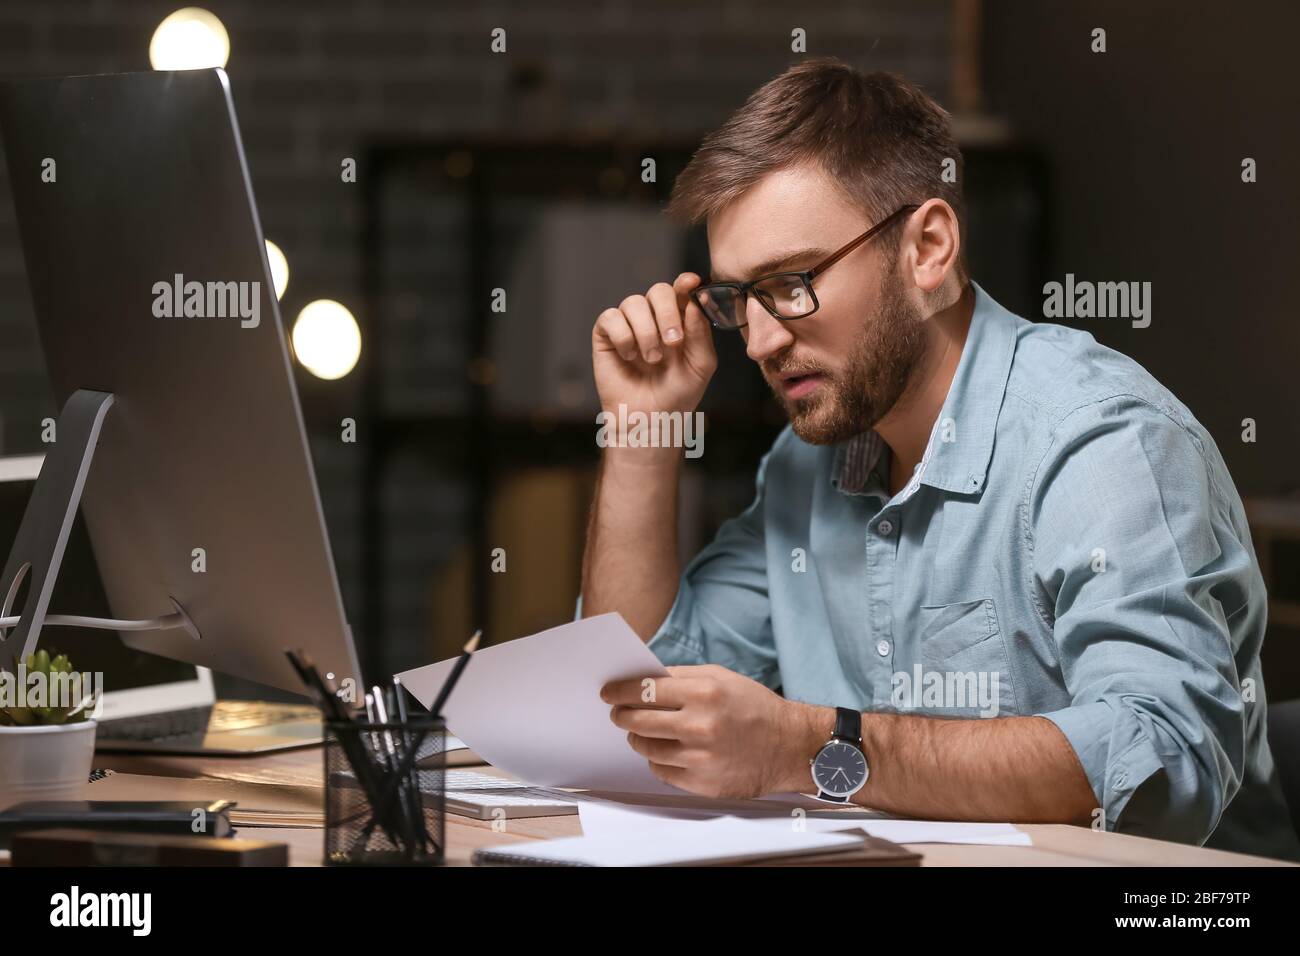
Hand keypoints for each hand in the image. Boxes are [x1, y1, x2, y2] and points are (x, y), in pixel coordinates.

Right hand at [591, 273, 716, 420]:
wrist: (650, 420)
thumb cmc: (677, 394)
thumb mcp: (700, 366)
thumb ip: (701, 334)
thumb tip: (695, 302)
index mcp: (680, 320)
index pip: (681, 290)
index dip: (685, 283)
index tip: (690, 284)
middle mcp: (654, 317)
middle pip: (658, 290)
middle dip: (667, 313)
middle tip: (673, 342)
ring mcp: (629, 324)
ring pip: (633, 302)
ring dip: (646, 331)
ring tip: (652, 359)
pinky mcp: (606, 335)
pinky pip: (611, 317)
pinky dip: (623, 337)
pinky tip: (629, 357)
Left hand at [600, 664, 826, 799]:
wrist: (789, 746)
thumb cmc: (755, 707)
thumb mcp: (721, 677)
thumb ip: (681, 677)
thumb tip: (644, 680)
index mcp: (704, 692)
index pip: (645, 690)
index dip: (621, 691)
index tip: (608, 692)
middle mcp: (700, 725)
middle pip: (639, 720)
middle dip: (622, 715)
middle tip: (618, 713)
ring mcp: (700, 757)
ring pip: (646, 748)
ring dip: (639, 738)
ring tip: (643, 731)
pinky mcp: (702, 782)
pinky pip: (662, 771)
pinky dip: (658, 760)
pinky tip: (667, 750)